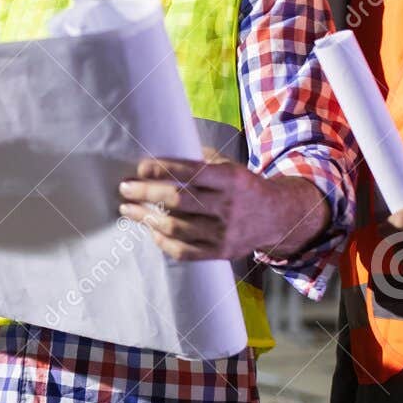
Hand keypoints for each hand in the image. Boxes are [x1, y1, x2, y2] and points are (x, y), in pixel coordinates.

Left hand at [116, 151, 329, 261]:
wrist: (277, 217)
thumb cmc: (243, 186)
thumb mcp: (229, 166)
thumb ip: (200, 160)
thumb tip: (161, 150)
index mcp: (231, 179)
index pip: (191, 172)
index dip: (162, 169)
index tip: (140, 168)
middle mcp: (229, 206)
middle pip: (178, 200)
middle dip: (146, 193)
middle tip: (125, 188)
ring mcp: (225, 233)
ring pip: (177, 228)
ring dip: (146, 217)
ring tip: (128, 209)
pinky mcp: (221, 253)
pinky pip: (184, 251)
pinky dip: (162, 241)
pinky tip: (150, 230)